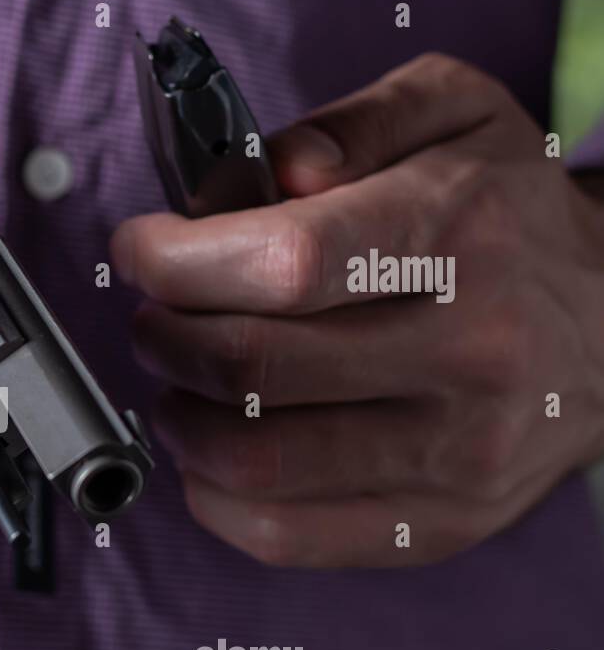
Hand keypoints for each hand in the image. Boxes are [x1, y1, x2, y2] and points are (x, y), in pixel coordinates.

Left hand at [113, 53, 603, 567]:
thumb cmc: (509, 214)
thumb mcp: (453, 113)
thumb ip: (350, 124)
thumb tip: (268, 175)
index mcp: (459, 235)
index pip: (282, 264)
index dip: (175, 263)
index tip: (141, 252)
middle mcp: (468, 352)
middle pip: (248, 368)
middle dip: (161, 338)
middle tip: (155, 318)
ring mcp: (458, 453)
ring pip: (253, 463)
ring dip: (179, 420)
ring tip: (182, 383)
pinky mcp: (442, 524)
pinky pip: (286, 536)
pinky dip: (213, 496)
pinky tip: (214, 451)